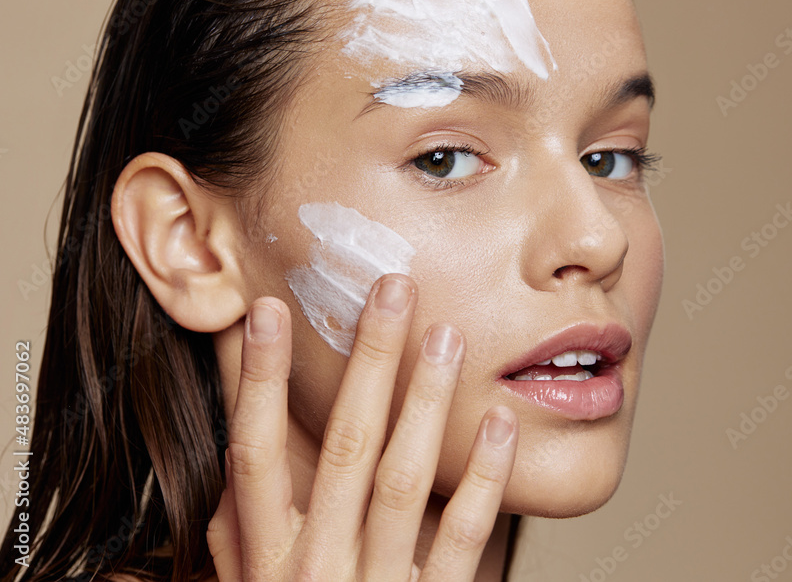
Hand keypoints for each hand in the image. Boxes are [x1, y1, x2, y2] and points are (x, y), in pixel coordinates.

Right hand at [207, 274, 518, 580]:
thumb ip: (245, 537)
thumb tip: (238, 460)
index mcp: (266, 563)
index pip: (251, 456)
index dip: (253, 383)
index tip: (262, 312)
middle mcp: (314, 568)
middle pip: (340, 448)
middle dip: (365, 364)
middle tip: (391, 289)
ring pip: (400, 479)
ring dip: (424, 402)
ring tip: (447, 334)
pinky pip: (461, 539)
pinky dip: (484, 479)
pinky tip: (501, 423)